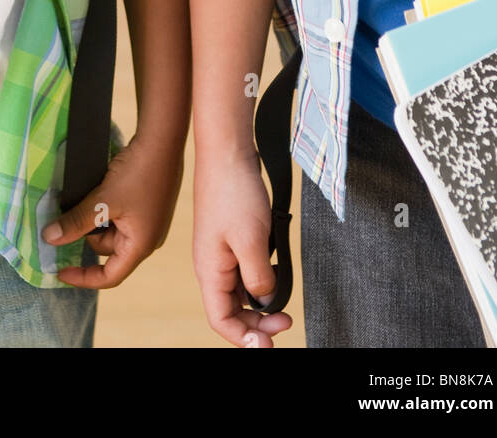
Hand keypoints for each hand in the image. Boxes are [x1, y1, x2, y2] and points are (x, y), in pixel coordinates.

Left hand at [41, 131, 183, 287]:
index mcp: (141, 245)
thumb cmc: (138, 173)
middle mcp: (148, 238)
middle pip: (108, 250)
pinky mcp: (147, 204)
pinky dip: (104, 209)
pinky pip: (119, 216)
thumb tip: (49, 239)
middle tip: (66, 220)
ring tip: (82, 202)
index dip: (83, 277)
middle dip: (86, 237)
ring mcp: (149, 220)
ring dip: (94, 221)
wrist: (162, 139)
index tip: (59, 271)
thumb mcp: (103, 201)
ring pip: (111, 230)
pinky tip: (96, 192)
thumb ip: (76, 222)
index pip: (109, 276)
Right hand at [193, 149, 293, 347]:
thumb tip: (266, 299)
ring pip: (240, 290)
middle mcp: (212, 265)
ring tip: (285, 301)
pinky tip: (278, 269)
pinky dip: (262, 277)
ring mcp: (221, 251)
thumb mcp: (252, 241)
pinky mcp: (232, 237)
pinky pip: (245, 269)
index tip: (269, 344)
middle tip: (286, 323)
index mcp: (209, 270)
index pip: (222, 320)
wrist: (228, 151)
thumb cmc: (234, 192)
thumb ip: (259, 278)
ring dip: (261, 301)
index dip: (245, 337)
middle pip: (231, 309)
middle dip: (258, 322)